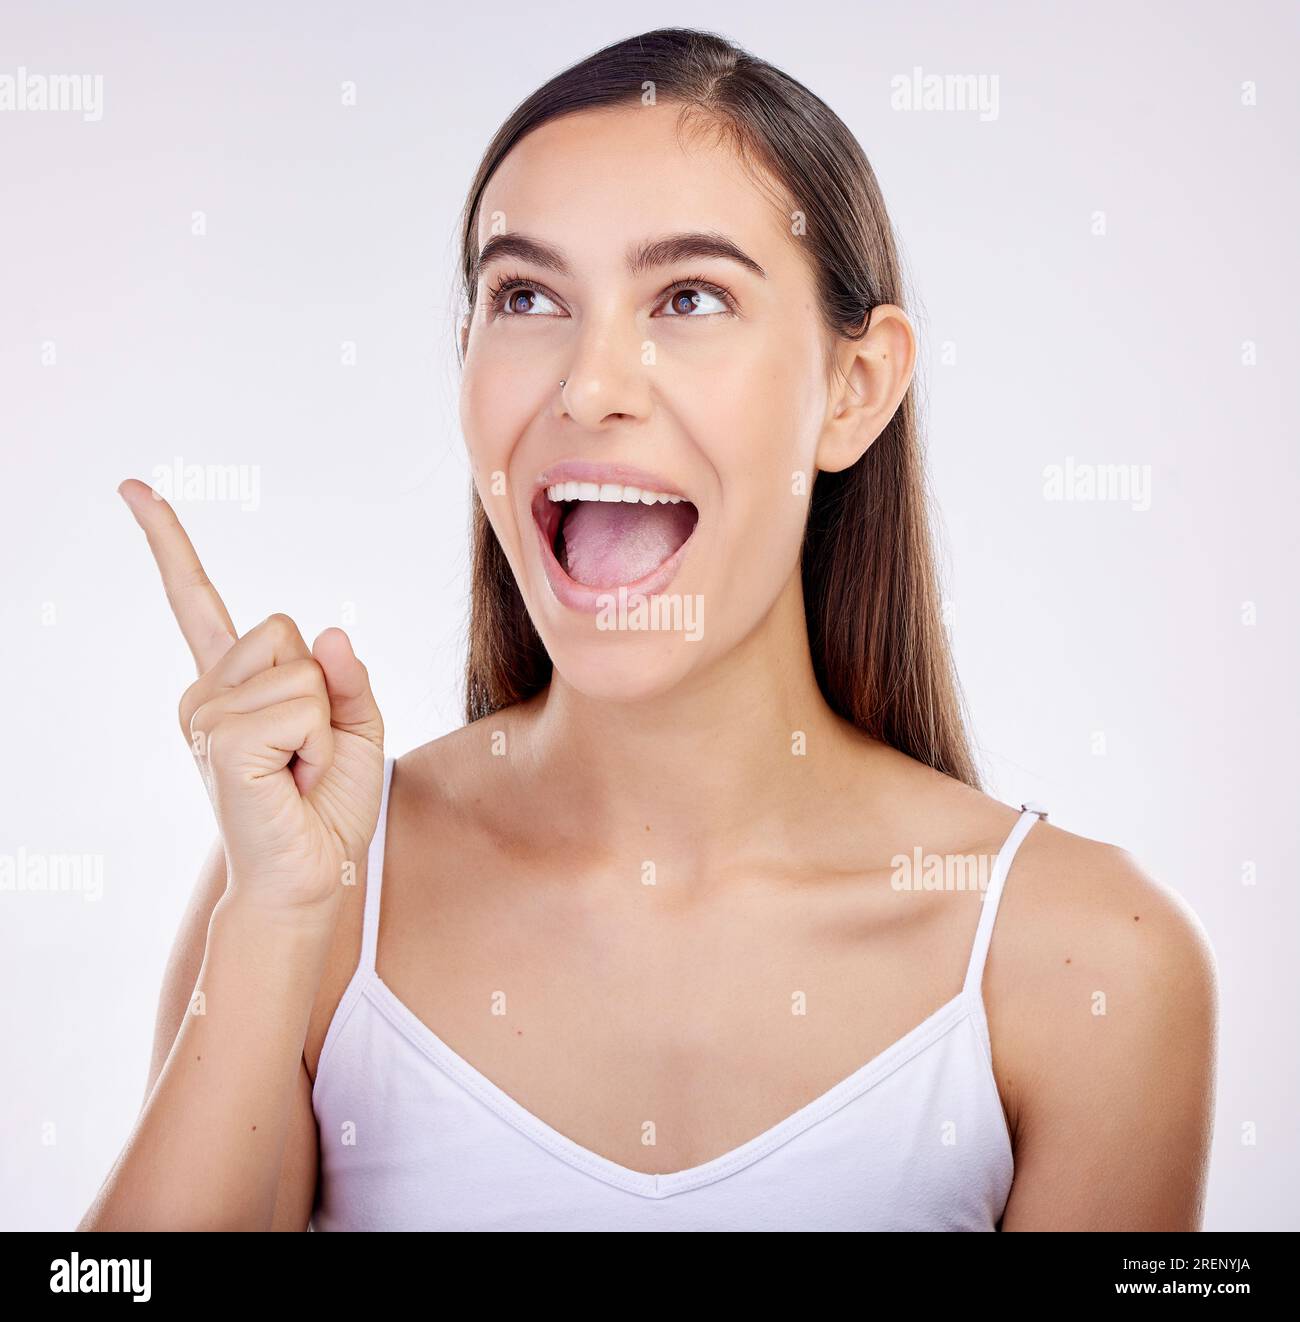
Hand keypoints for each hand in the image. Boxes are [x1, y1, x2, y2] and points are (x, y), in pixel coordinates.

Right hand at [118, 479, 384, 913]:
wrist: (312, 875)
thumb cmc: (327, 808)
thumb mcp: (357, 729)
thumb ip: (346, 677)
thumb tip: (330, 632)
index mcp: (232, 685)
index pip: (197, 602)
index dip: (167, 543)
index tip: (134, 489)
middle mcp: (207, 693)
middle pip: (288, 631)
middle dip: (321, 690)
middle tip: (307, 753)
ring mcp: (205, 715)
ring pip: (302, 668)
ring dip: (324, 724)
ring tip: (300, 770)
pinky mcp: (219, 740)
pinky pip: (302, 704)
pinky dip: (318, 742)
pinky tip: (293, 779)